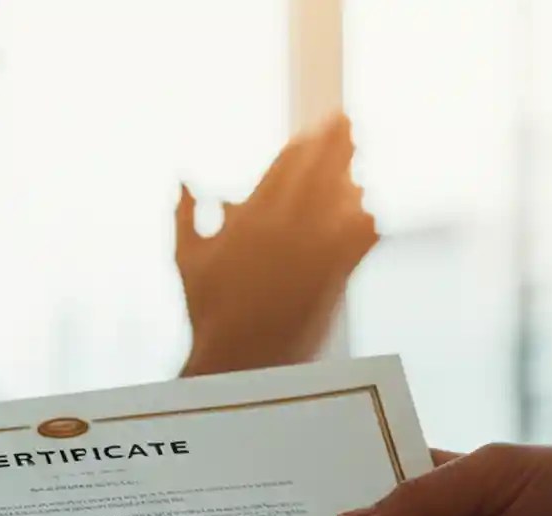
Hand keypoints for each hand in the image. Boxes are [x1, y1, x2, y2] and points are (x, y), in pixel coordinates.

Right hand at [178, 114, 377, 376]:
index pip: (286, 165)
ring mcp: (316, 248)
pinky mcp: (337, 273)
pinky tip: (368, 213)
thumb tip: (183, 181)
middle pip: (320, 170)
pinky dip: (366, 221)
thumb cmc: (208, 310)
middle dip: (337, 143)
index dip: (305, 142)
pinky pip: (362, 236)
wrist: (239, 356)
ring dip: (351, 180)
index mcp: (252, 217)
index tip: (316, 127)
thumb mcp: (186, 259)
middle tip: (349, 123)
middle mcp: (287, 225)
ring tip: (357, 171)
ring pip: (345, 198)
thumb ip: (184, 214)